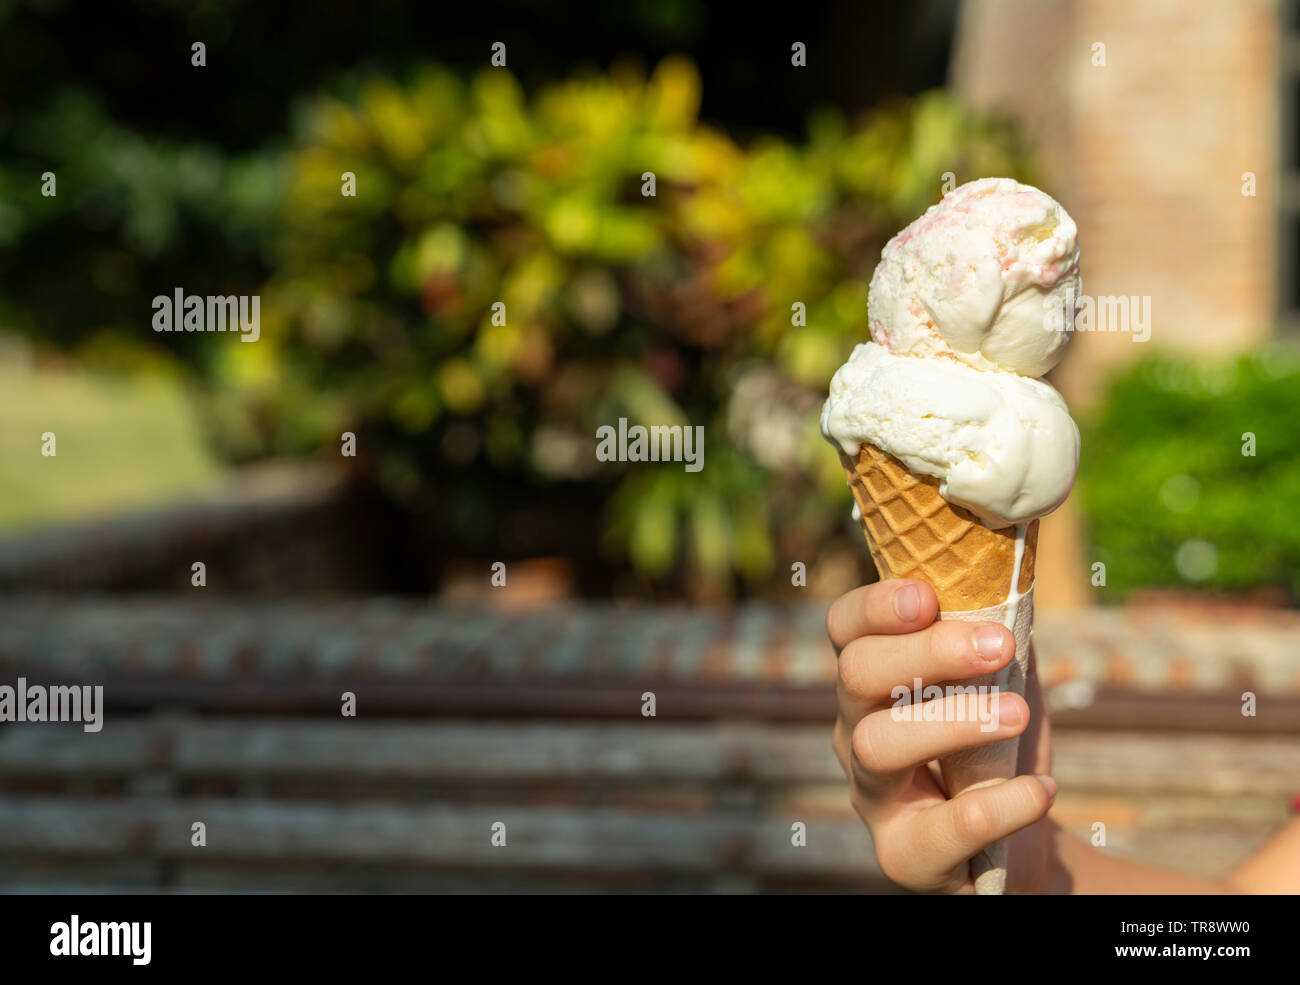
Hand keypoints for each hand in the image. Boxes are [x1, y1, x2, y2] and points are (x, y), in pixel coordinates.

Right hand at [828, 578, 1058, 892]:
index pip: (844, 628)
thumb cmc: (999, 749)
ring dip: (954, 721)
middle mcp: (854, 732)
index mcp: (871, 682)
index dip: (875, 606)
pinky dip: (999, 805)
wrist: (1015, 847)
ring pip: (878, 746)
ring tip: (1017, 713)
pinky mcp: (904, 856)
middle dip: (926, 652)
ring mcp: (872, 796)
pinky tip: (1042, 789)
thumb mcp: (999, 682)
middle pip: (855, 676)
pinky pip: (940, 829)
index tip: (928, 596)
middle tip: (997, 646)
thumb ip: (996, 632)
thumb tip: (1013, 573)